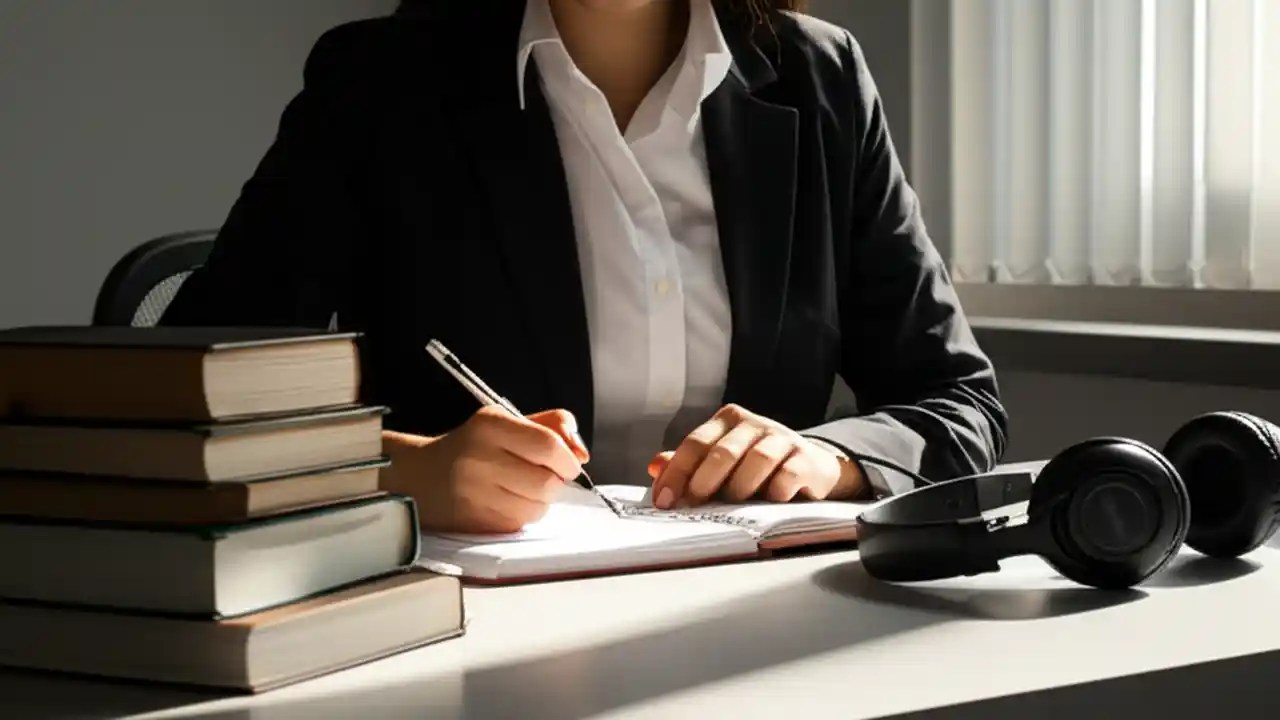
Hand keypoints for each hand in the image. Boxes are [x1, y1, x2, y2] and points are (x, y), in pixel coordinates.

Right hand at [380, 406, 589, 533]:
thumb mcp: (508, 421)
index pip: (548, 445)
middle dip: (556, 483)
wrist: (421, 477)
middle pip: (547, 482)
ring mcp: (475, 494)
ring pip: (537, 508)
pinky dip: (523, 515)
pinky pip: (520, 524)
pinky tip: (505, 503)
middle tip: (544, 477)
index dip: (567, 459)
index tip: (568, 463)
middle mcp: (479, 458)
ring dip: (540, 501)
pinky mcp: (475, 523)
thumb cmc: (475, 447)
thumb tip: (582, 454)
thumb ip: (553, 427)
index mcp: (490, 426)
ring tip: (521, 489)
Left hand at [648, 404, 865, 508]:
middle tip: (695, 504)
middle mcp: (754, 424)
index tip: (663, 500)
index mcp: (727, 421)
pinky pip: (788, 474)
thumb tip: (655, 466)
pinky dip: (775, 490)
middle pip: (723, 451)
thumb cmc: (757, 468)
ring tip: (734, 504)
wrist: (811, 467)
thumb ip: (689, 465)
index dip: (676, 473)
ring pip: (757, 459)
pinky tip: (768, 501)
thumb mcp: (722, 463)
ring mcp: (782, 439)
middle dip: (704, 481)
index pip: (695, 443)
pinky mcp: (805, 458)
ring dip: (741, 486)